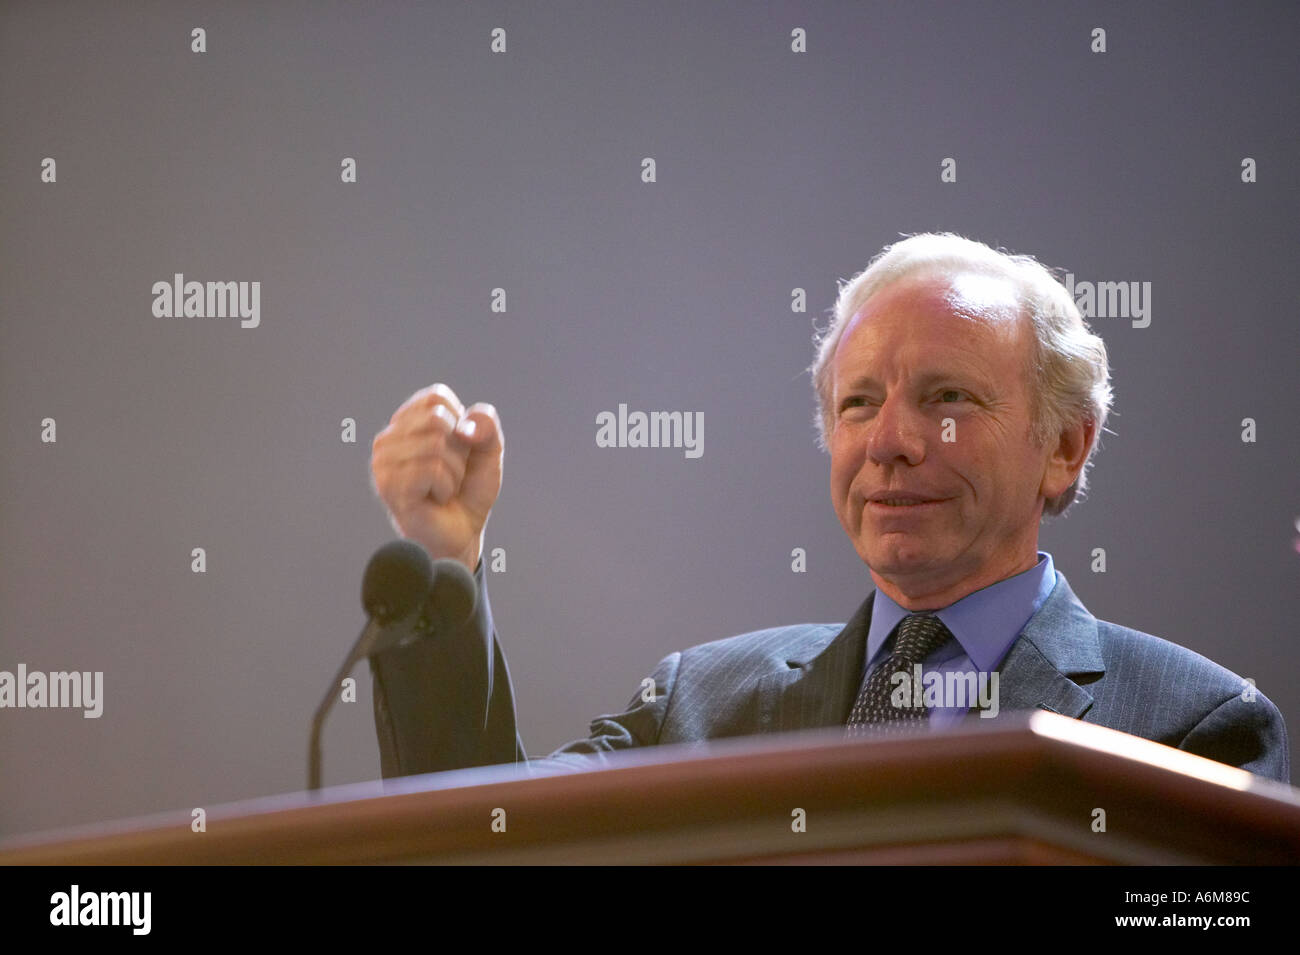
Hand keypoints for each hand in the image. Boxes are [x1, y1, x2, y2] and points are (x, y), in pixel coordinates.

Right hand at [370, 383, 502, 571]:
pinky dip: (446, 486)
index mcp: (406, 422)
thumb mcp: (488, 450)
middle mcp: (387, 438)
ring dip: (454, 472)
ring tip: (443, 489)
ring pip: (436, 445)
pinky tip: (436, 499)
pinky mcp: (389, 486)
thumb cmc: (468, 490)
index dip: (461, 423)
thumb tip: (465, 427)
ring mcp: (383, 463)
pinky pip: (432, 469)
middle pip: (437, 419)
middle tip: (451, 475)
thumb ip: (486, 425)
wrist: (463, 533)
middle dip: (459, 450)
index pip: (437, 396)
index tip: (457, 450)